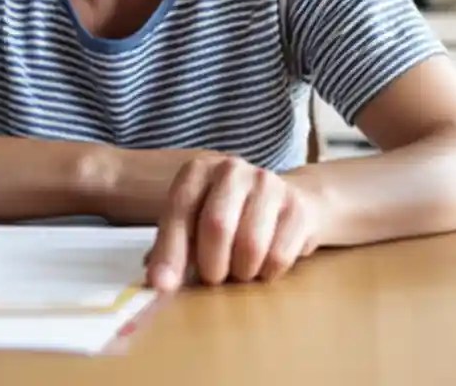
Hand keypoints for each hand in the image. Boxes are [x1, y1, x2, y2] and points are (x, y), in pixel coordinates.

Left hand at [144, 156, 322, 290]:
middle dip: (211, 266)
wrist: (285, 201)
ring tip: (238, 270)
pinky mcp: (297, 207)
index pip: (179, 210)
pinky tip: (262, 264)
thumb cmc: (227, 218)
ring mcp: (268, 184)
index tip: (162, 285)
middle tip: (212, 278)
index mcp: (198, 171)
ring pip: (251, 246)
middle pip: (217, 226)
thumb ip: (172, 250)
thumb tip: (158, 284)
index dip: (170, 251)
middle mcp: (232, 170)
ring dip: (241, 273)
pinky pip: (278, 257)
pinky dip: (266, 273)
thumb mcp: (193, 225)